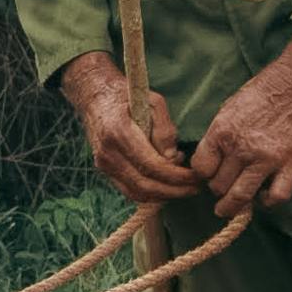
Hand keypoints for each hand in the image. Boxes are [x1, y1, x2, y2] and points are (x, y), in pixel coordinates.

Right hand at [58, 52, 197, 203]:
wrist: (95, 97)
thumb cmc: (127, 95)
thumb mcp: (152, 101)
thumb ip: (165, 129)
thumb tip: (172, 158)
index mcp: (119, 132)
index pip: (152, 166)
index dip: (177, 176)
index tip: (196, 177)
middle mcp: (108, 152)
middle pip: (145, 185)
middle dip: (174, 191)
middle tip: (195, 188)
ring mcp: (103, 163)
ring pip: (136, 193)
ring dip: (164, 196)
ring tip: (184, 188)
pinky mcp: (104, 169)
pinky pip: (128, 191)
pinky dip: (150, 194)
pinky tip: (166, 186)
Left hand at [191, 30, 291, 214]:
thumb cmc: (265, 90)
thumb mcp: (230, 107)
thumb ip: (220, 133)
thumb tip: (212, 154)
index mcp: (222, 131)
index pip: (200, 167)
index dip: (202, 174)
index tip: (208, 175)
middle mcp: (241, 148)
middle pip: (218, 185)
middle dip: (217, 190)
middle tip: (221, 190)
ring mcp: (267, 159)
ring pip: (241, 197)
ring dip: (233, 207)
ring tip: (230, 210)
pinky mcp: (291, 165)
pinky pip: (277, 196)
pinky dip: (269, 203)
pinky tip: (265, 198)